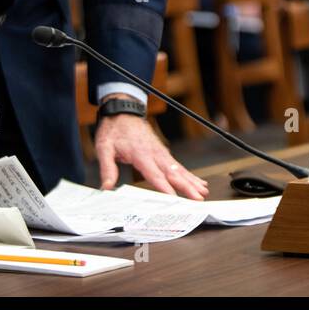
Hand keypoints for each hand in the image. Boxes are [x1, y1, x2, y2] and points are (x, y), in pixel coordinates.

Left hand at [94, 113, 208, 199]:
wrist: (123, 110)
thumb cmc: (114, 129)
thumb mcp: (104, 147)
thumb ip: (107, 168)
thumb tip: (106, 188)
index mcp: (140, 154)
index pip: (155, 174)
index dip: (165, 188)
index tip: (174, 199)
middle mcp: (154, 153)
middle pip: (173, 173)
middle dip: (187, 186)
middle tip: (198, 198)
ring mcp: (161, 152)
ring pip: (179, 169)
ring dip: (192, 181)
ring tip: (203, 192)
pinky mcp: (163, 152)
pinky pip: (178, 165)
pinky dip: (189, 174)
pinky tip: (198, 181)